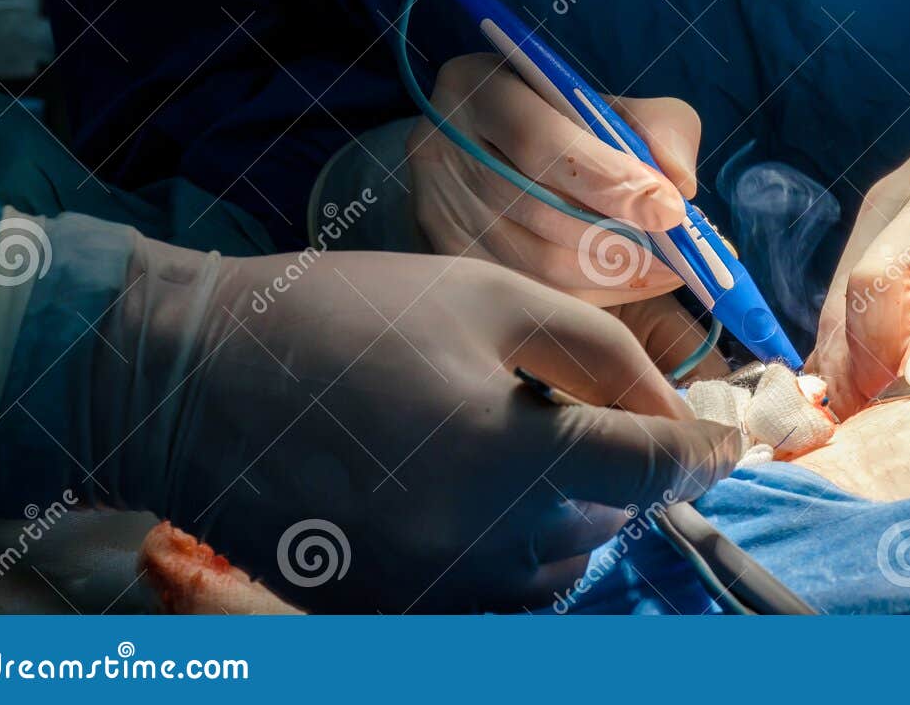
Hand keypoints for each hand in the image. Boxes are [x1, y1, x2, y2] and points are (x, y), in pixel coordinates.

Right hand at [91, 243, 741, 610]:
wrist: (184, 380)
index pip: (656, 475)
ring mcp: (436, 597)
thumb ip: (600, 354)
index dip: (704, 450)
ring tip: (494, 432)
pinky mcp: (394, 611)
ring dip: (563, 504)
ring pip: (560, 561)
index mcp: (513, 465)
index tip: (725, 437)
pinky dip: (508, 540)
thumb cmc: (344, 315)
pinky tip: (460, 478)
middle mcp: (485, 554)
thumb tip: (666, 410)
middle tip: (566, 398)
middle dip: (616, 459)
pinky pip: (496, 587)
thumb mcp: (489, 298)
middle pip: (610, 518)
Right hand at [408, 53, 700, 304]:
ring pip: (533, 263)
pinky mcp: (448, 260)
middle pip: (538, 209)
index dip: (611, 180)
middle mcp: (442, 148)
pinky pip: (528, 294)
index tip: (671, 210)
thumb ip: (658, 130)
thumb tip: (678, 189)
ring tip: (667, 272)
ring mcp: (436, 210)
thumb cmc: (567, 122)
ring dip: (612, 276)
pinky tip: (629, 286)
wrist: (500, 148)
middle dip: (620, 239)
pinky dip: (589, 297)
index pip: (542, 141)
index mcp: (482, 90)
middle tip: (680, 257)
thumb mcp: (616, 105)